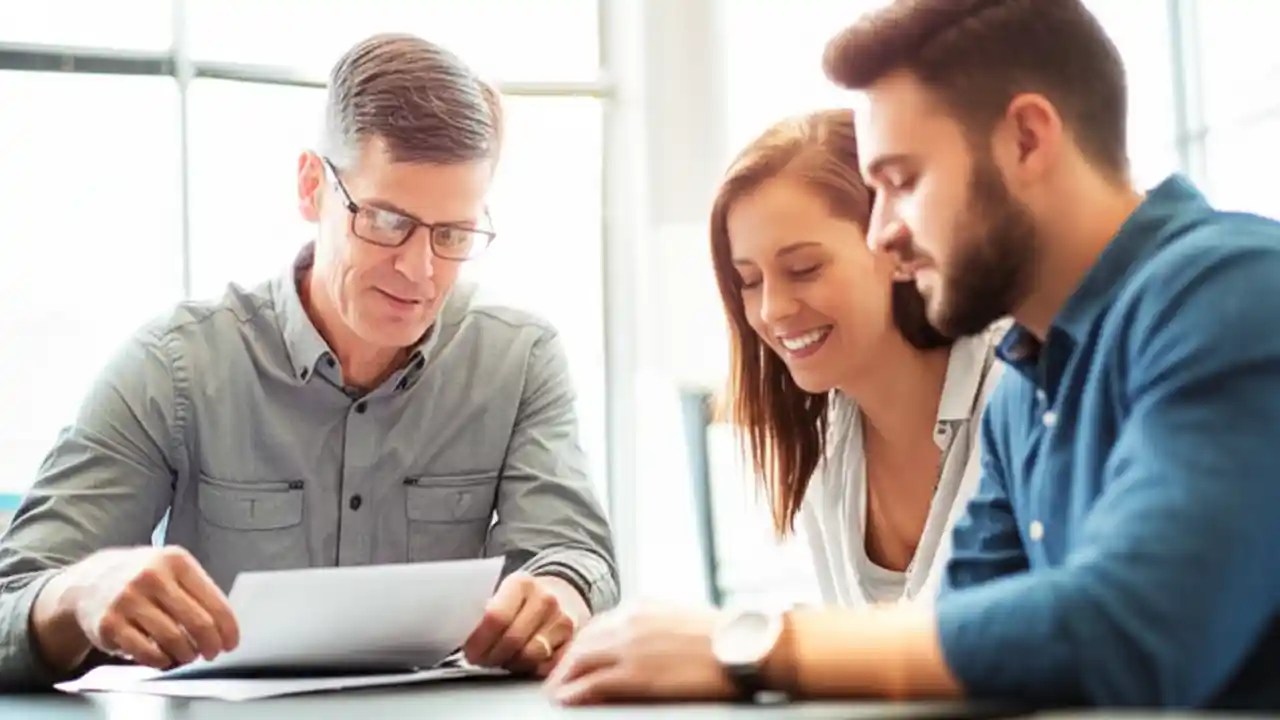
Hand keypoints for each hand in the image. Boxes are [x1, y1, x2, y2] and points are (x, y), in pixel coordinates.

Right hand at [33, 546, 239, 671]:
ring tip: (189, 655)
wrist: (89, 581)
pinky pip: (146, 651)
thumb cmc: (143, 578)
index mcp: (175, 561)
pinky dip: (161, 660)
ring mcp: (128, 600)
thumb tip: (224, 626)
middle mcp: (151, 577)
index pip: (214, 601)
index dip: (227, 628)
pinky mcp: (110, 624)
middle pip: (197, 622)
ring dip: (187, 654)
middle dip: (211, 644)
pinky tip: (165, 658)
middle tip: (213, 653)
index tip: (231, 642)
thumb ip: (197, 590)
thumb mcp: (171, 569)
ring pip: (173, 639)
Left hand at [462, 572, 585, 675]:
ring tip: (502, 658)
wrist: (559, 596)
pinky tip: (522, 661)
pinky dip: (531, 668)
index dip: (478, 640)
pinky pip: (547, 666)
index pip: (495, 617)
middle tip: (480, 659)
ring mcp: (562, 620)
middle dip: (490, 656)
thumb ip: (484, 611)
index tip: (469, 651)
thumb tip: (456, 633)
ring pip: (530, 656)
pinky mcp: (573, 641)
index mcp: (521, 583)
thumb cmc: (520, 601)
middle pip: (512, 640)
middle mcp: (546, 598)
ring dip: (510, 663)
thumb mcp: (501, 595)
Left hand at [544, 605, 733, 704]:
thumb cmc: (723, 638)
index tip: (574, 658)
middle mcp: (630, 621)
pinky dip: (573, 692)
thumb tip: (644, 644)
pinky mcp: (635, 675)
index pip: (598, 625)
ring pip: (580, 661)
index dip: (582, 645)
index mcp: (642, 607)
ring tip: (555, 693)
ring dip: (563, 678)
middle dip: (565, 662)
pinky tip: (565, 700)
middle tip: (554, 678)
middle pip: (584, 642)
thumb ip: (655, 627)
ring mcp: (630, 647)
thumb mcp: (680, 620)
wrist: (742, 647)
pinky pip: (592, 683)